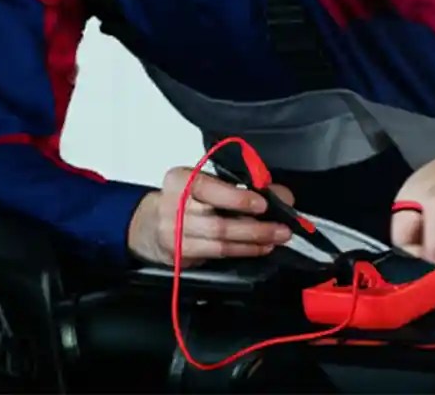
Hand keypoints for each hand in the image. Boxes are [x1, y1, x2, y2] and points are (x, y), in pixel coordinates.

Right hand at [128, 166, 295, 266]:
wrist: (152, 224)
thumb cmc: (184, 200)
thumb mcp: (205, 183)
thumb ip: (239, 186)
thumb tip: (280, 195)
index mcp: (178, 180)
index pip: (207, 188)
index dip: (236, 198)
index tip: (262, 203)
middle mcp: (172, 206)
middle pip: (217, 221)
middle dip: (255, 226)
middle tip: (282, 228)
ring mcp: (174, 233)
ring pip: (220, 240)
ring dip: (253, 241)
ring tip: (275, 238)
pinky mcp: (179, 253)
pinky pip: (217, 253)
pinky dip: (242, 250)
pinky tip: (258, 247)